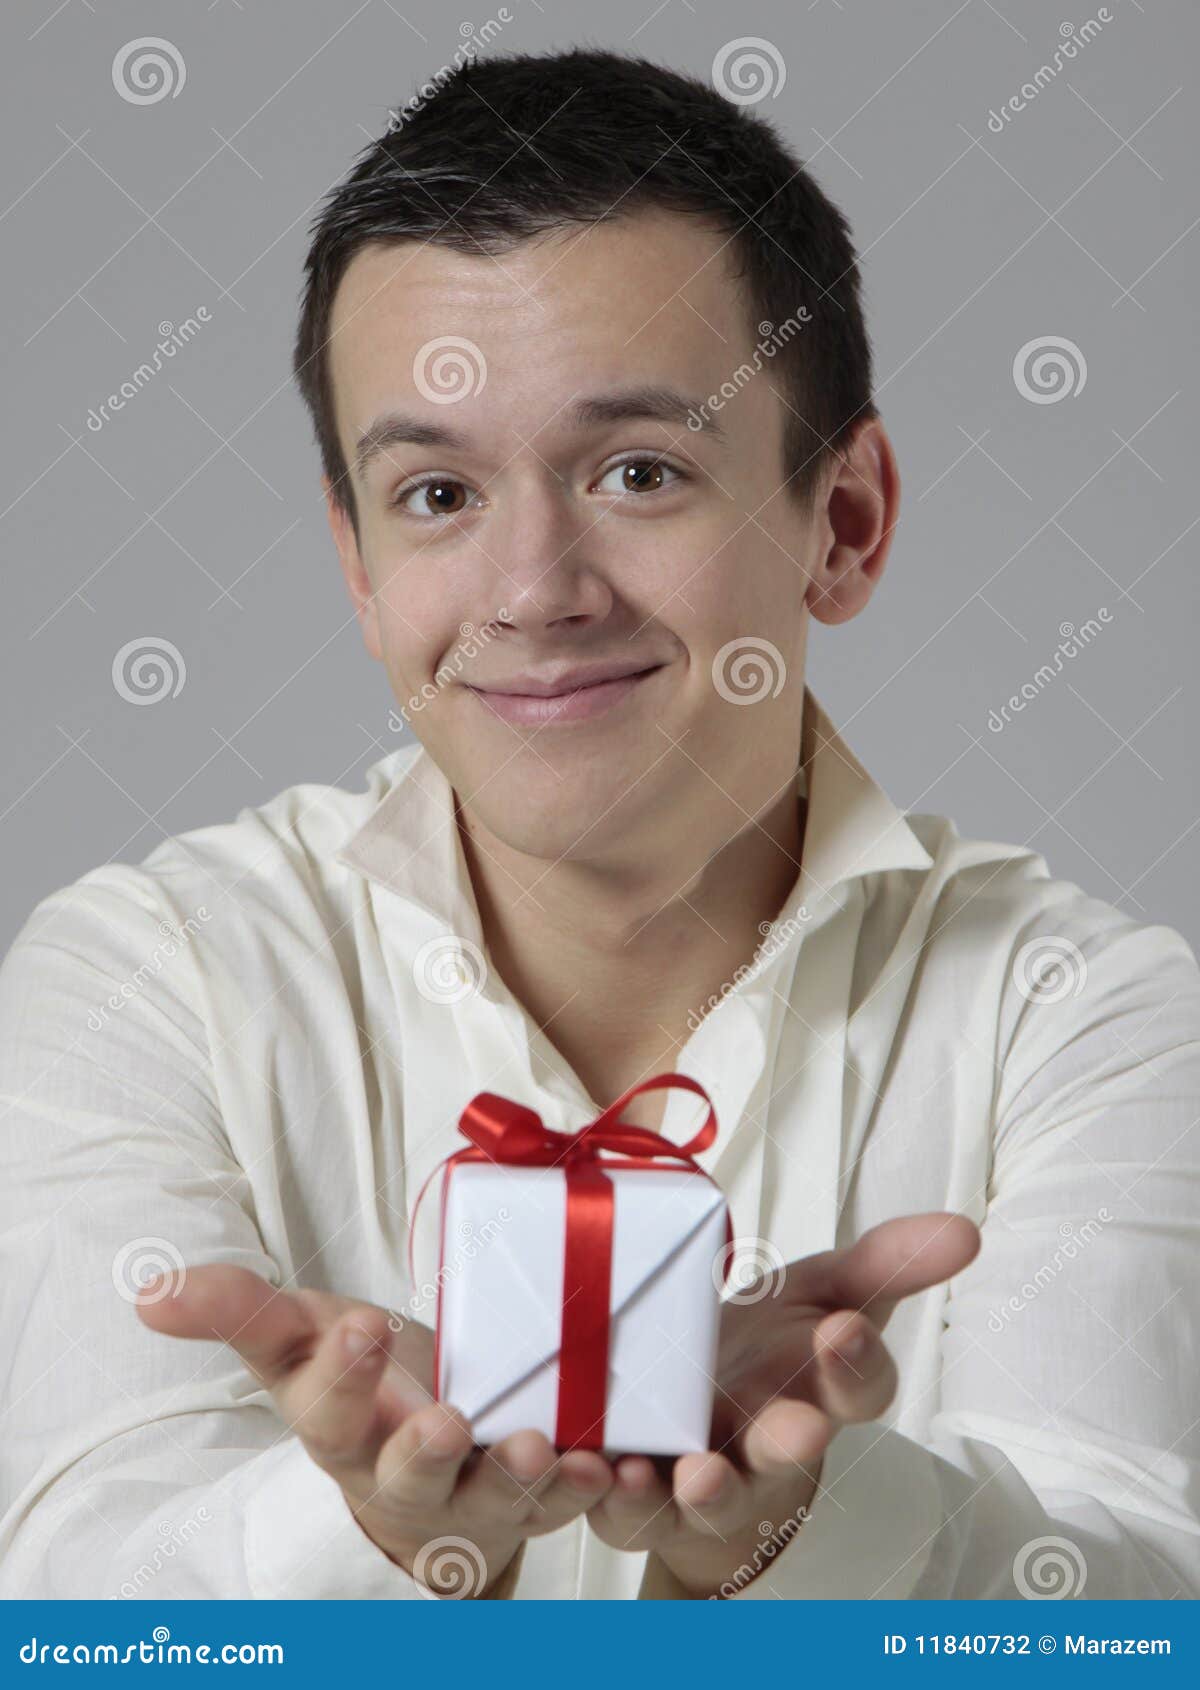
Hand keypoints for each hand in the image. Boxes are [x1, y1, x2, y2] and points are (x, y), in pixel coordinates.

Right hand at [136, 1265, 613, 1595]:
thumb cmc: (364, 1381)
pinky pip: (567, 1504)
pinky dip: (590, 1488)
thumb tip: (149, 1290)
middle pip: (406, 1475)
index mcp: (340, 1428)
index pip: (325, 1410)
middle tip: (442, 1418)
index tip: (357, 1324)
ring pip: (491, 1500)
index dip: (338, 1373)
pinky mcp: (534, 1503)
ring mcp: (470, 1495)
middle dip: (421, 1451)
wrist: (426, 1448)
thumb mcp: (300, 1335)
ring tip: (532, 1446)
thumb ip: (237, 1307)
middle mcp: (402, 1474)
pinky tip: (611, 1468)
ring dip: (516, 1477)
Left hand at [586, 1210, 979, 1596]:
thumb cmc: (767, 1350)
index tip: (844, 1330)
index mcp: (817, 1388)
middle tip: (800, 1430)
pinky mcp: (636, 1499)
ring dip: (706, 1489)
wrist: (696, 1413)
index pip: (858, 1384)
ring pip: (710, 1497)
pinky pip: (622, 1510)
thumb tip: (963, 1229)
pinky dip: (614, 1497)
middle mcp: (766, 1442)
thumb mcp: (823, 1292)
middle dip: (791, 1442)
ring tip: (698, 1472)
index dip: (857, 1362)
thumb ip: (883, 1263)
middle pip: (787, 1452)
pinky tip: (602, 1473)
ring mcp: (703, 1476)